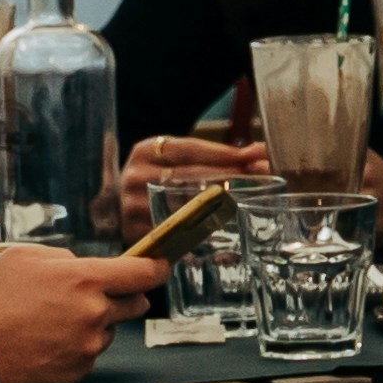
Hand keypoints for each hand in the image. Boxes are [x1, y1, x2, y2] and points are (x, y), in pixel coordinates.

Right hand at [0, 244, 164, 382]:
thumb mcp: (23, 257)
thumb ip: (63, 258)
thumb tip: (82, 265)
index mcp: (85, 279)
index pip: (142, 273)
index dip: (156, 268)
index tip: (160, 267)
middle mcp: (95, 313)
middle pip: (134, 304)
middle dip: (122, 297)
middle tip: (94, 295)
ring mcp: (89, 344)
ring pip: (109, 330)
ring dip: (94, 323)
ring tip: (53, 321)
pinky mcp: (79, 369)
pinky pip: (90, 352)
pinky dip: (77, 346)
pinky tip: (48, 340)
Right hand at [107, 132, 266, 235]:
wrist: (120, 207)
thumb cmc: (159, 180)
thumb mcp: (178, 160)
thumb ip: (215, 156)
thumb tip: (259, 153)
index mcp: (144, 151)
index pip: (189, 149)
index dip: (223, 153)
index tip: (251, 156)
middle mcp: (136, 177)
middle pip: (190, 176)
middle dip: (230, 176)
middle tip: (262, 177)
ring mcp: (135, 207)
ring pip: (185, 205)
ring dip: (222, 203)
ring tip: (251, 200)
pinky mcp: (140, 233)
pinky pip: (177, 232)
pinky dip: (204, 230)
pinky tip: (228, 228)